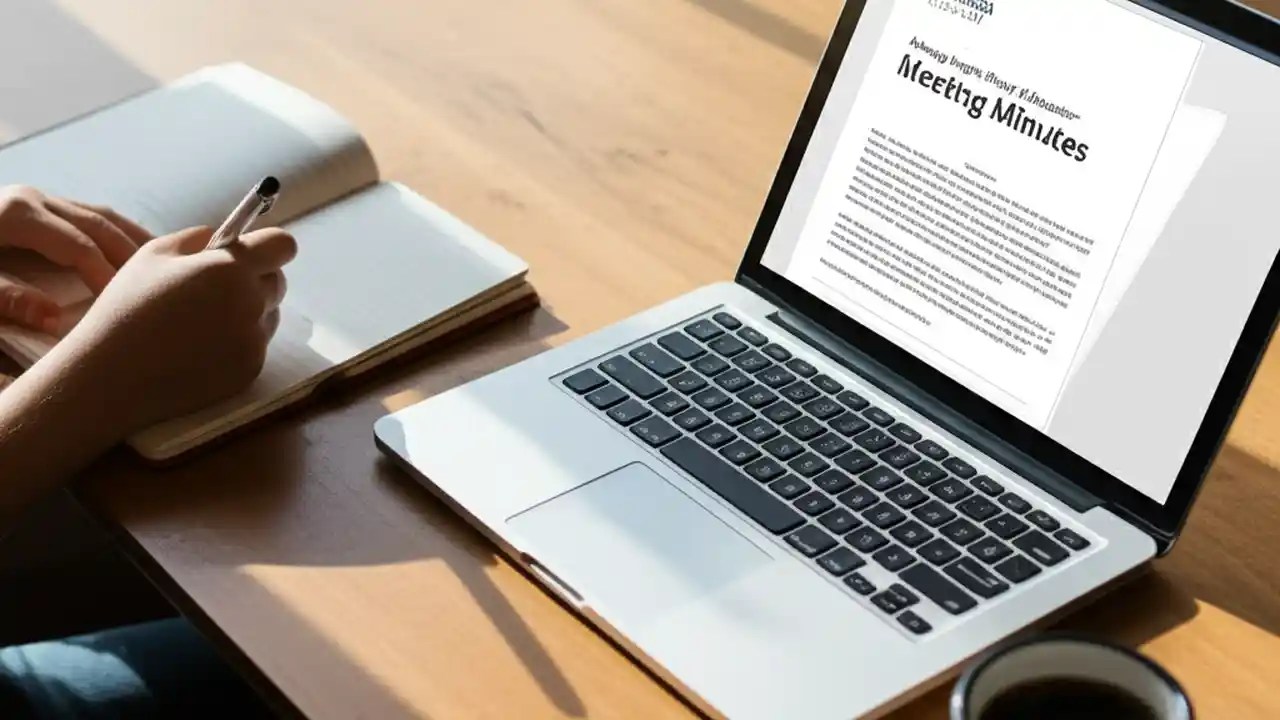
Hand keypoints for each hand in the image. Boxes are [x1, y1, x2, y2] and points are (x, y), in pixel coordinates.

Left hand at [0, 185, 150, 332]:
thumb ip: (8, 297)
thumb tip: (55, 321)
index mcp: (20, 213)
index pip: (79, 247)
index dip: (106, 276)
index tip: (128, 307)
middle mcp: (36, 199)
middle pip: (99, 226)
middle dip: (132, 257)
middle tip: (161, 287)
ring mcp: (41, 199)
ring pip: (101, 216)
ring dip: (134, 240)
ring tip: (166, 263)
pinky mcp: (42, 205)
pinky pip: (91, 215)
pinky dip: (119, 233)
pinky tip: (138, 250)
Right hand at [56, 225, 295, 433]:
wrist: (112, 376)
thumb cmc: (127, 308)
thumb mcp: (153, 255)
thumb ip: (197, 238)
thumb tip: (223, 238)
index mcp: (230, 269)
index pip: (282, 245)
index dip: (267, 245)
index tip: (248, 252)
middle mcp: (252, 304)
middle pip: (278, 281)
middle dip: (256, 277)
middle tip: (217, 286)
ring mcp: (253, 341)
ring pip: (269, 314)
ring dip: (250, 310)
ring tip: (202, 319)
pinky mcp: (250, 370)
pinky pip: (256, 345)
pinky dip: (239, 341)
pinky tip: (200, 346)